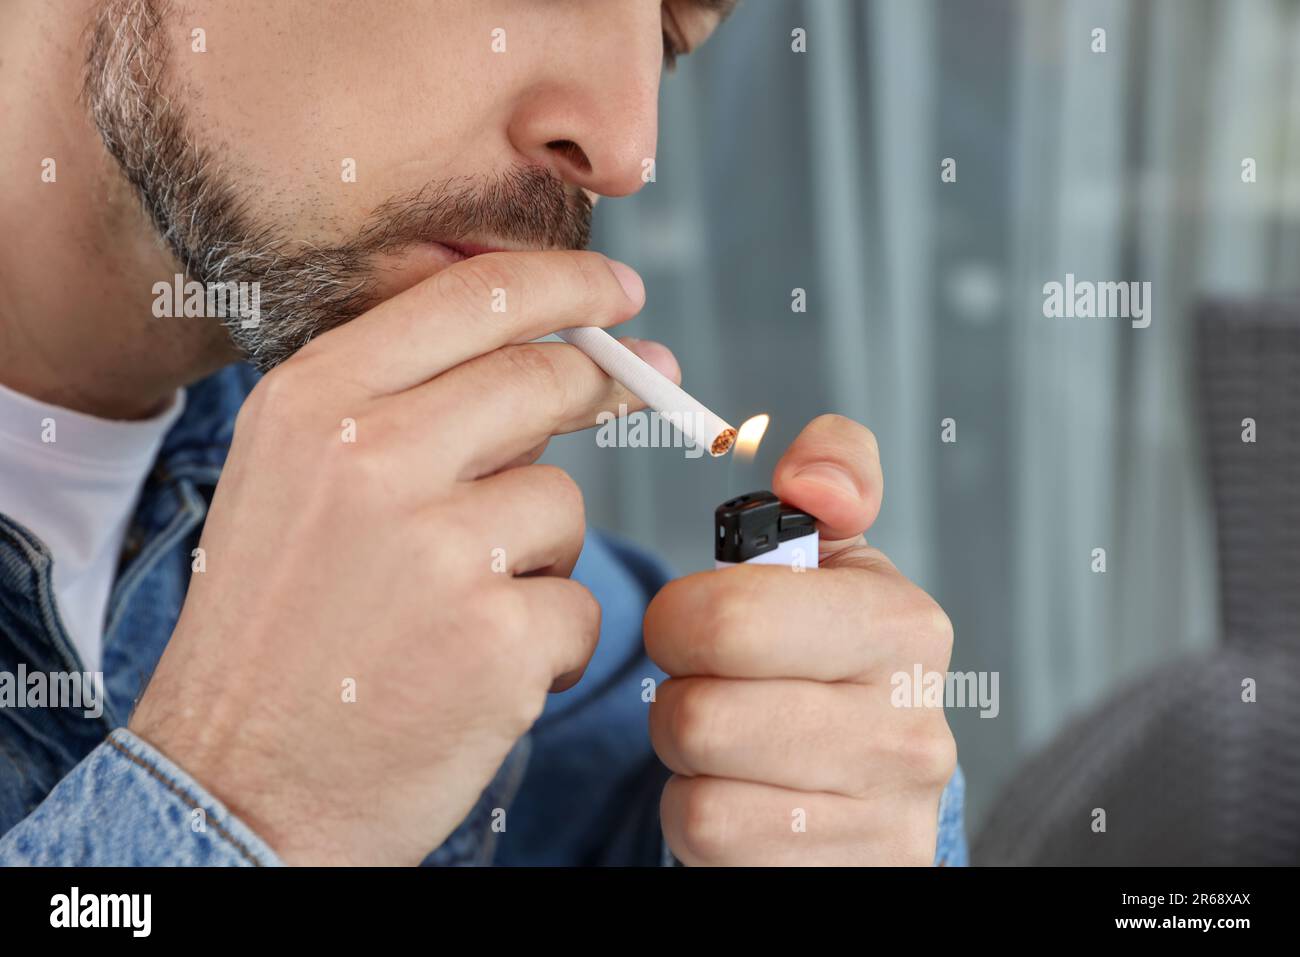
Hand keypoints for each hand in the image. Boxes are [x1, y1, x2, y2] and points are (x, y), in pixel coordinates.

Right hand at [130, 251, 678, 864]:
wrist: (235, 787)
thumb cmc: (278, 630)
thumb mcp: (295, 481)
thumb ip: (404, 406)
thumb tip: (554, 356)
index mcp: (316, 403)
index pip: (477, 296)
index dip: (570, 283)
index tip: (620, 290)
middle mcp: (374, 459)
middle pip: (545, 380)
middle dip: (600, 389)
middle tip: (636, 394)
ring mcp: (441, 551)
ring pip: (564, 506)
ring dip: (537, 556)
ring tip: (456, 613)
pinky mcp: (498, 640)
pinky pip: (577, 605)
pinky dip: (545, 642)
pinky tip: (472, 675)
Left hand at [645, 414, 956, 864]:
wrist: (863, 779)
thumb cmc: (825, 650)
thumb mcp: (833, 554)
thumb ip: (831, 474)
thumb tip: (813, 478)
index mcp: (903, 627)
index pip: (726, 621)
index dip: (679, 619)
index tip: (699, 622)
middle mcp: (912, 734)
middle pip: (699, 717)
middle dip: (679, 696)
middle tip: (710, 687)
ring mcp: (886, 824)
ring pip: (698, 794)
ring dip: (688, 766)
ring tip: (732, 745)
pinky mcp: (850, 881)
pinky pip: (711, 847)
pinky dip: (701, 823)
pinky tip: (746, 799)